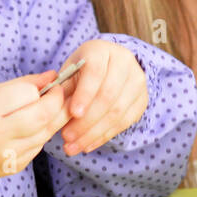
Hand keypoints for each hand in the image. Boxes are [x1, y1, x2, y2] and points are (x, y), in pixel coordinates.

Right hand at [0, 70, 67, 178]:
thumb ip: (24, 83)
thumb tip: (52, 76)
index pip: (28, 95)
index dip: (46, 87)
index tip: (52, 83)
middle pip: (43, 116)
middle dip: (58, 102)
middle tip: (60, 93)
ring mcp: (6, 156)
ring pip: (45, 133)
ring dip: (55, 118)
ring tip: (54, 107)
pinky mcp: (13, 167)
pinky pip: (38, 147)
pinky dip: (43, 134)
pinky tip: (38, 126)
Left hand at [58, 39, 148, 154]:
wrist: (109, 67)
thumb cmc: (83, 70)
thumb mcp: (70, 71)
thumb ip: (63, 89)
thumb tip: (54, 111)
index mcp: (102, 50)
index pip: (96, 71)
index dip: (85, 93)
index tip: (73, 113)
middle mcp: (125, 62)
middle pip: (108, 95)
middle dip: (86, 120)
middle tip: (67, 136)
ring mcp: (137, 81)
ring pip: (117, 112)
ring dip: (93, 133)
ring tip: (73, 146)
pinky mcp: (142, 100)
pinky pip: (124, 122)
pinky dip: (104, 136)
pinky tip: (87, 145)